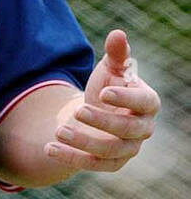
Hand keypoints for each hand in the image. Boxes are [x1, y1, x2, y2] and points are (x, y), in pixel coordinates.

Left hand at [45, 29, 159, 173]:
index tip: (103, 92)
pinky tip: (49, 148)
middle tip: (77, 111)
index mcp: (148, 102)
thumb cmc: (107, 87)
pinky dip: (71, 158)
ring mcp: (129, 149)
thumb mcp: (109, 69)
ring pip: (109, 151)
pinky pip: (93, 165)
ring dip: (83, 142)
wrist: (95, 114)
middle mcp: (143, 128)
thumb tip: (117, 34)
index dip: (126, 98)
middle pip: (127, 129)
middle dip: (102, 121)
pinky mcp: (111, 164)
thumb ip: (116, 53)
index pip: (143, 101)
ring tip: (58, 130)